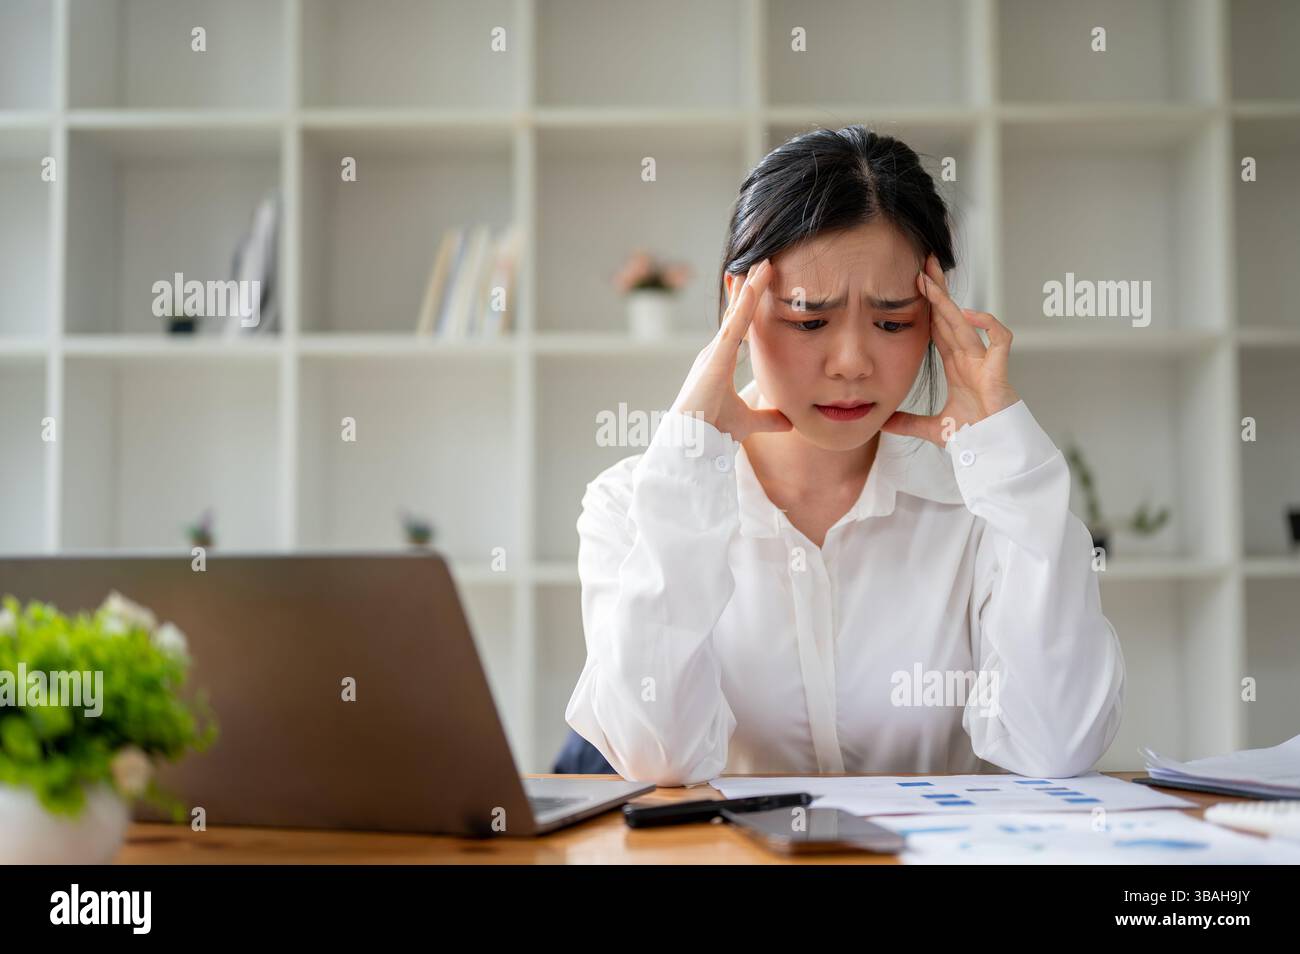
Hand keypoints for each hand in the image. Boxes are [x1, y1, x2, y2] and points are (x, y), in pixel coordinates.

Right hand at [670, 258, 792, 442]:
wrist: (692, 444)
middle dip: (748, 287)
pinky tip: (753, 286)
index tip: (757, 284)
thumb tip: (788, 420)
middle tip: (762, 262)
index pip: (737, 326)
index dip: (747, 305)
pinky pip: (733, 325)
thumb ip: (766, 418)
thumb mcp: (747, 421)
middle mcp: (714, 352)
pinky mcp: (715, 358)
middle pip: (735, 312)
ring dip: (750, 287)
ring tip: (764, 263)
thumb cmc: (712, 432)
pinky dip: (744, 305)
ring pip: (736, 312)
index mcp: (719, 362)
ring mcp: (713, 353)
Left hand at [882, 254, 1019, 446]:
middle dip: (938, 291)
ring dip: (948, 300)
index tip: (913, 288)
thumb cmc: (974, 439)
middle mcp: (970, 359)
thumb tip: (882, 423)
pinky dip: (986, 324)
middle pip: (951, 317)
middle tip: (922, 264)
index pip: (939, 329)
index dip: (927, 309)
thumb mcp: (933, 428)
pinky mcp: (999, 370)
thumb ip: (909, 423)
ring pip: (965, 323)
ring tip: (930, 278)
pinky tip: (968, 314)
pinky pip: (999, 339)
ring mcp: (984, 362)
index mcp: (957, 367)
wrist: (994, 455)